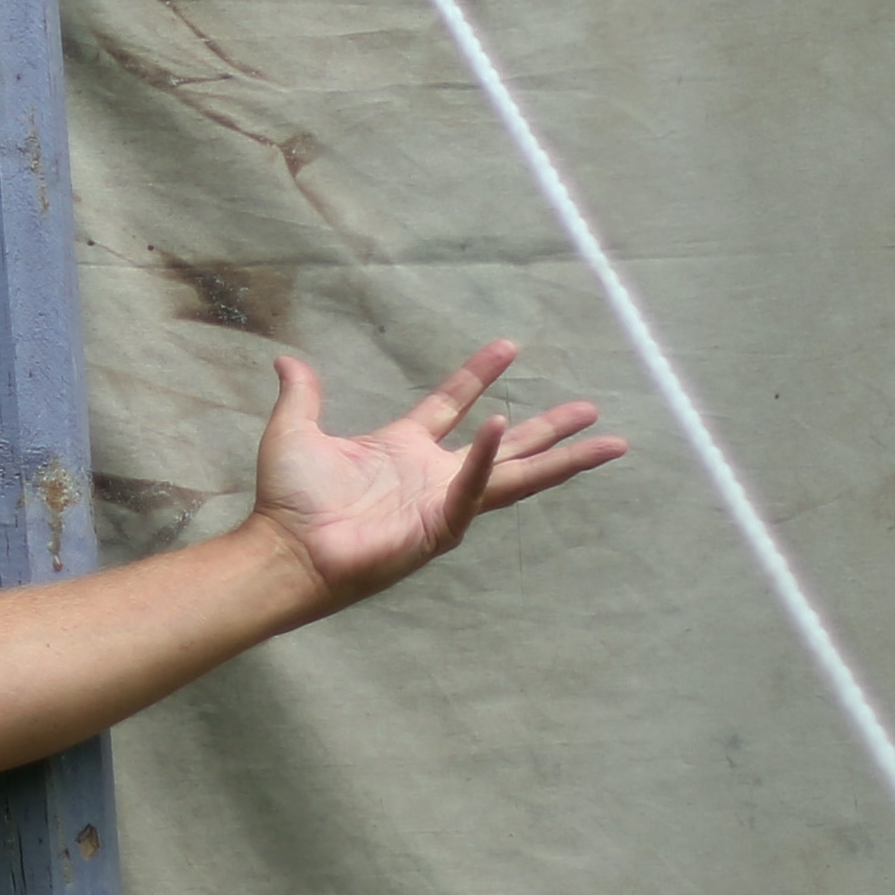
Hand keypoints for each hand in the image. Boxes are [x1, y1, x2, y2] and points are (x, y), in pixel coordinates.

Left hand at [249, 339, 621, 612]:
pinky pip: (472, 489)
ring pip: (517, 475)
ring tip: (609, 443)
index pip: (451, 404)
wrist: (286, 549)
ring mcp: (443, 501)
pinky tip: (503, 428)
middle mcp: (433, 475)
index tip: (509, 346)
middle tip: (592, 409)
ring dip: (562, 458)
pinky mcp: (440, 525)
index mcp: (405, 449)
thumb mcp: (294, 433)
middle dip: (551, 428)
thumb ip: (301, 396)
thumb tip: (286, 360)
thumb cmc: (289, 502)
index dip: (478, 375)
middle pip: (507, 445)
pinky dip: (486, 461)